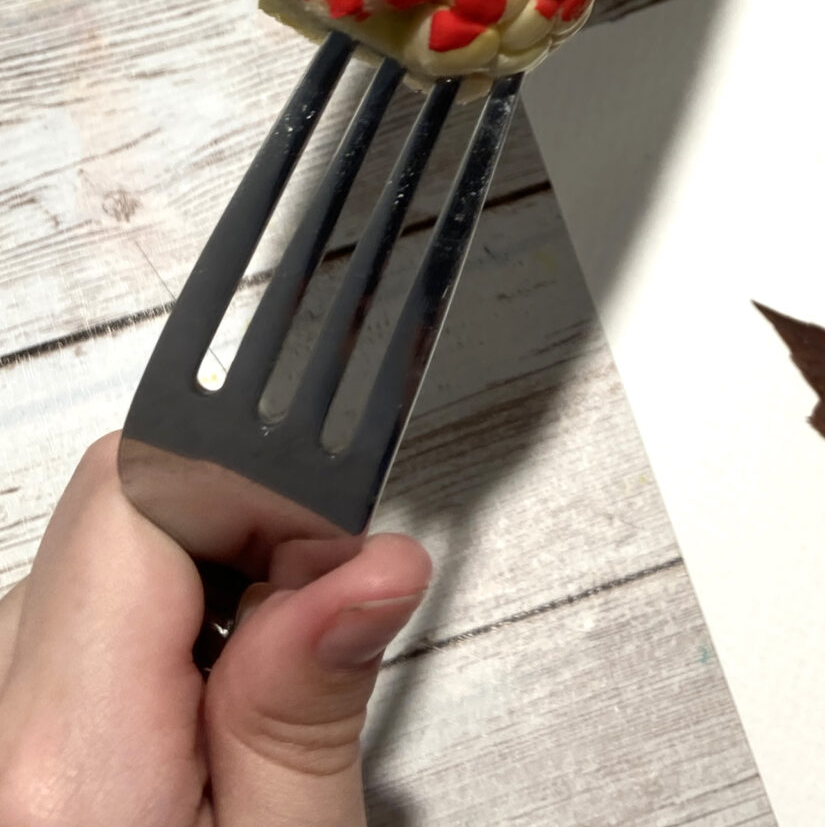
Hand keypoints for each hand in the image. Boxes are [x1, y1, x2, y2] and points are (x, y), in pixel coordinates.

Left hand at [0, 435, 430, 826]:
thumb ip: (313, 711)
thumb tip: (375, 562)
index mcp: (69, 753)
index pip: (148, 482)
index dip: (256, 486)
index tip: (329, 556)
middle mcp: (0, 722)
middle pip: (122, 511)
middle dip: (235, 542)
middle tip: (302, 653)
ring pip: (102, 559)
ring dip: (191, 595)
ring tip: (240, 716)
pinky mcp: (5, 729)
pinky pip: (73, 618)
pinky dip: (146, 642)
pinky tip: (189, 721)